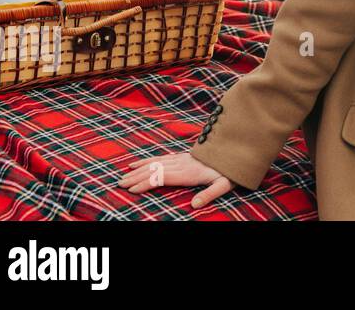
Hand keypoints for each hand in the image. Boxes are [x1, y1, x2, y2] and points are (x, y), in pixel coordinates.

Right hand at [117, 150, 235, 211]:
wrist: (234, 150)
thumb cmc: (229, 170)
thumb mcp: (224, 184)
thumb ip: (210, 193)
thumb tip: (195, 205)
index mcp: (189, 172)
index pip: (163, 177)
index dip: (147, 183)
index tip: (132, 189)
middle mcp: (182, 164)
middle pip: (155, 170)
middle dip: (136, 177)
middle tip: (120, 184)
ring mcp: (180, 159)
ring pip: (154, 163)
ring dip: (138, 170)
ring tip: (123, 176)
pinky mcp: (181, 156)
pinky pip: (159, 158)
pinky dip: (146, 161)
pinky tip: (136, 164)